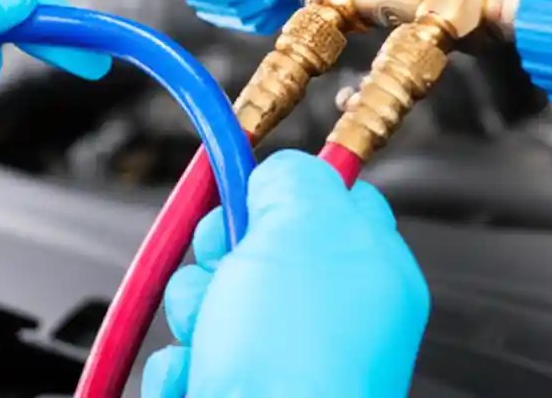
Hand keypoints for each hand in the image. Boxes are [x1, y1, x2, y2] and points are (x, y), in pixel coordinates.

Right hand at [142, 150, 429, 396]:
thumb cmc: (299, 361)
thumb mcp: (303, 223)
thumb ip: (291, 177)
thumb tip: (273, 175)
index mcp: (368, 269)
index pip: (327, 201)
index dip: (276, 191)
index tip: (247, 195)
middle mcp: (332, 318)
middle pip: (253, 248)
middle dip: (216, 255)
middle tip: (227, 274)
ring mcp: (285, 362)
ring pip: (212, 302)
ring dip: (193, 312)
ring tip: (213, 339)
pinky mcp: (239, 393)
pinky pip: (190, 359)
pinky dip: (183, 368)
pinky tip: (201, 379)